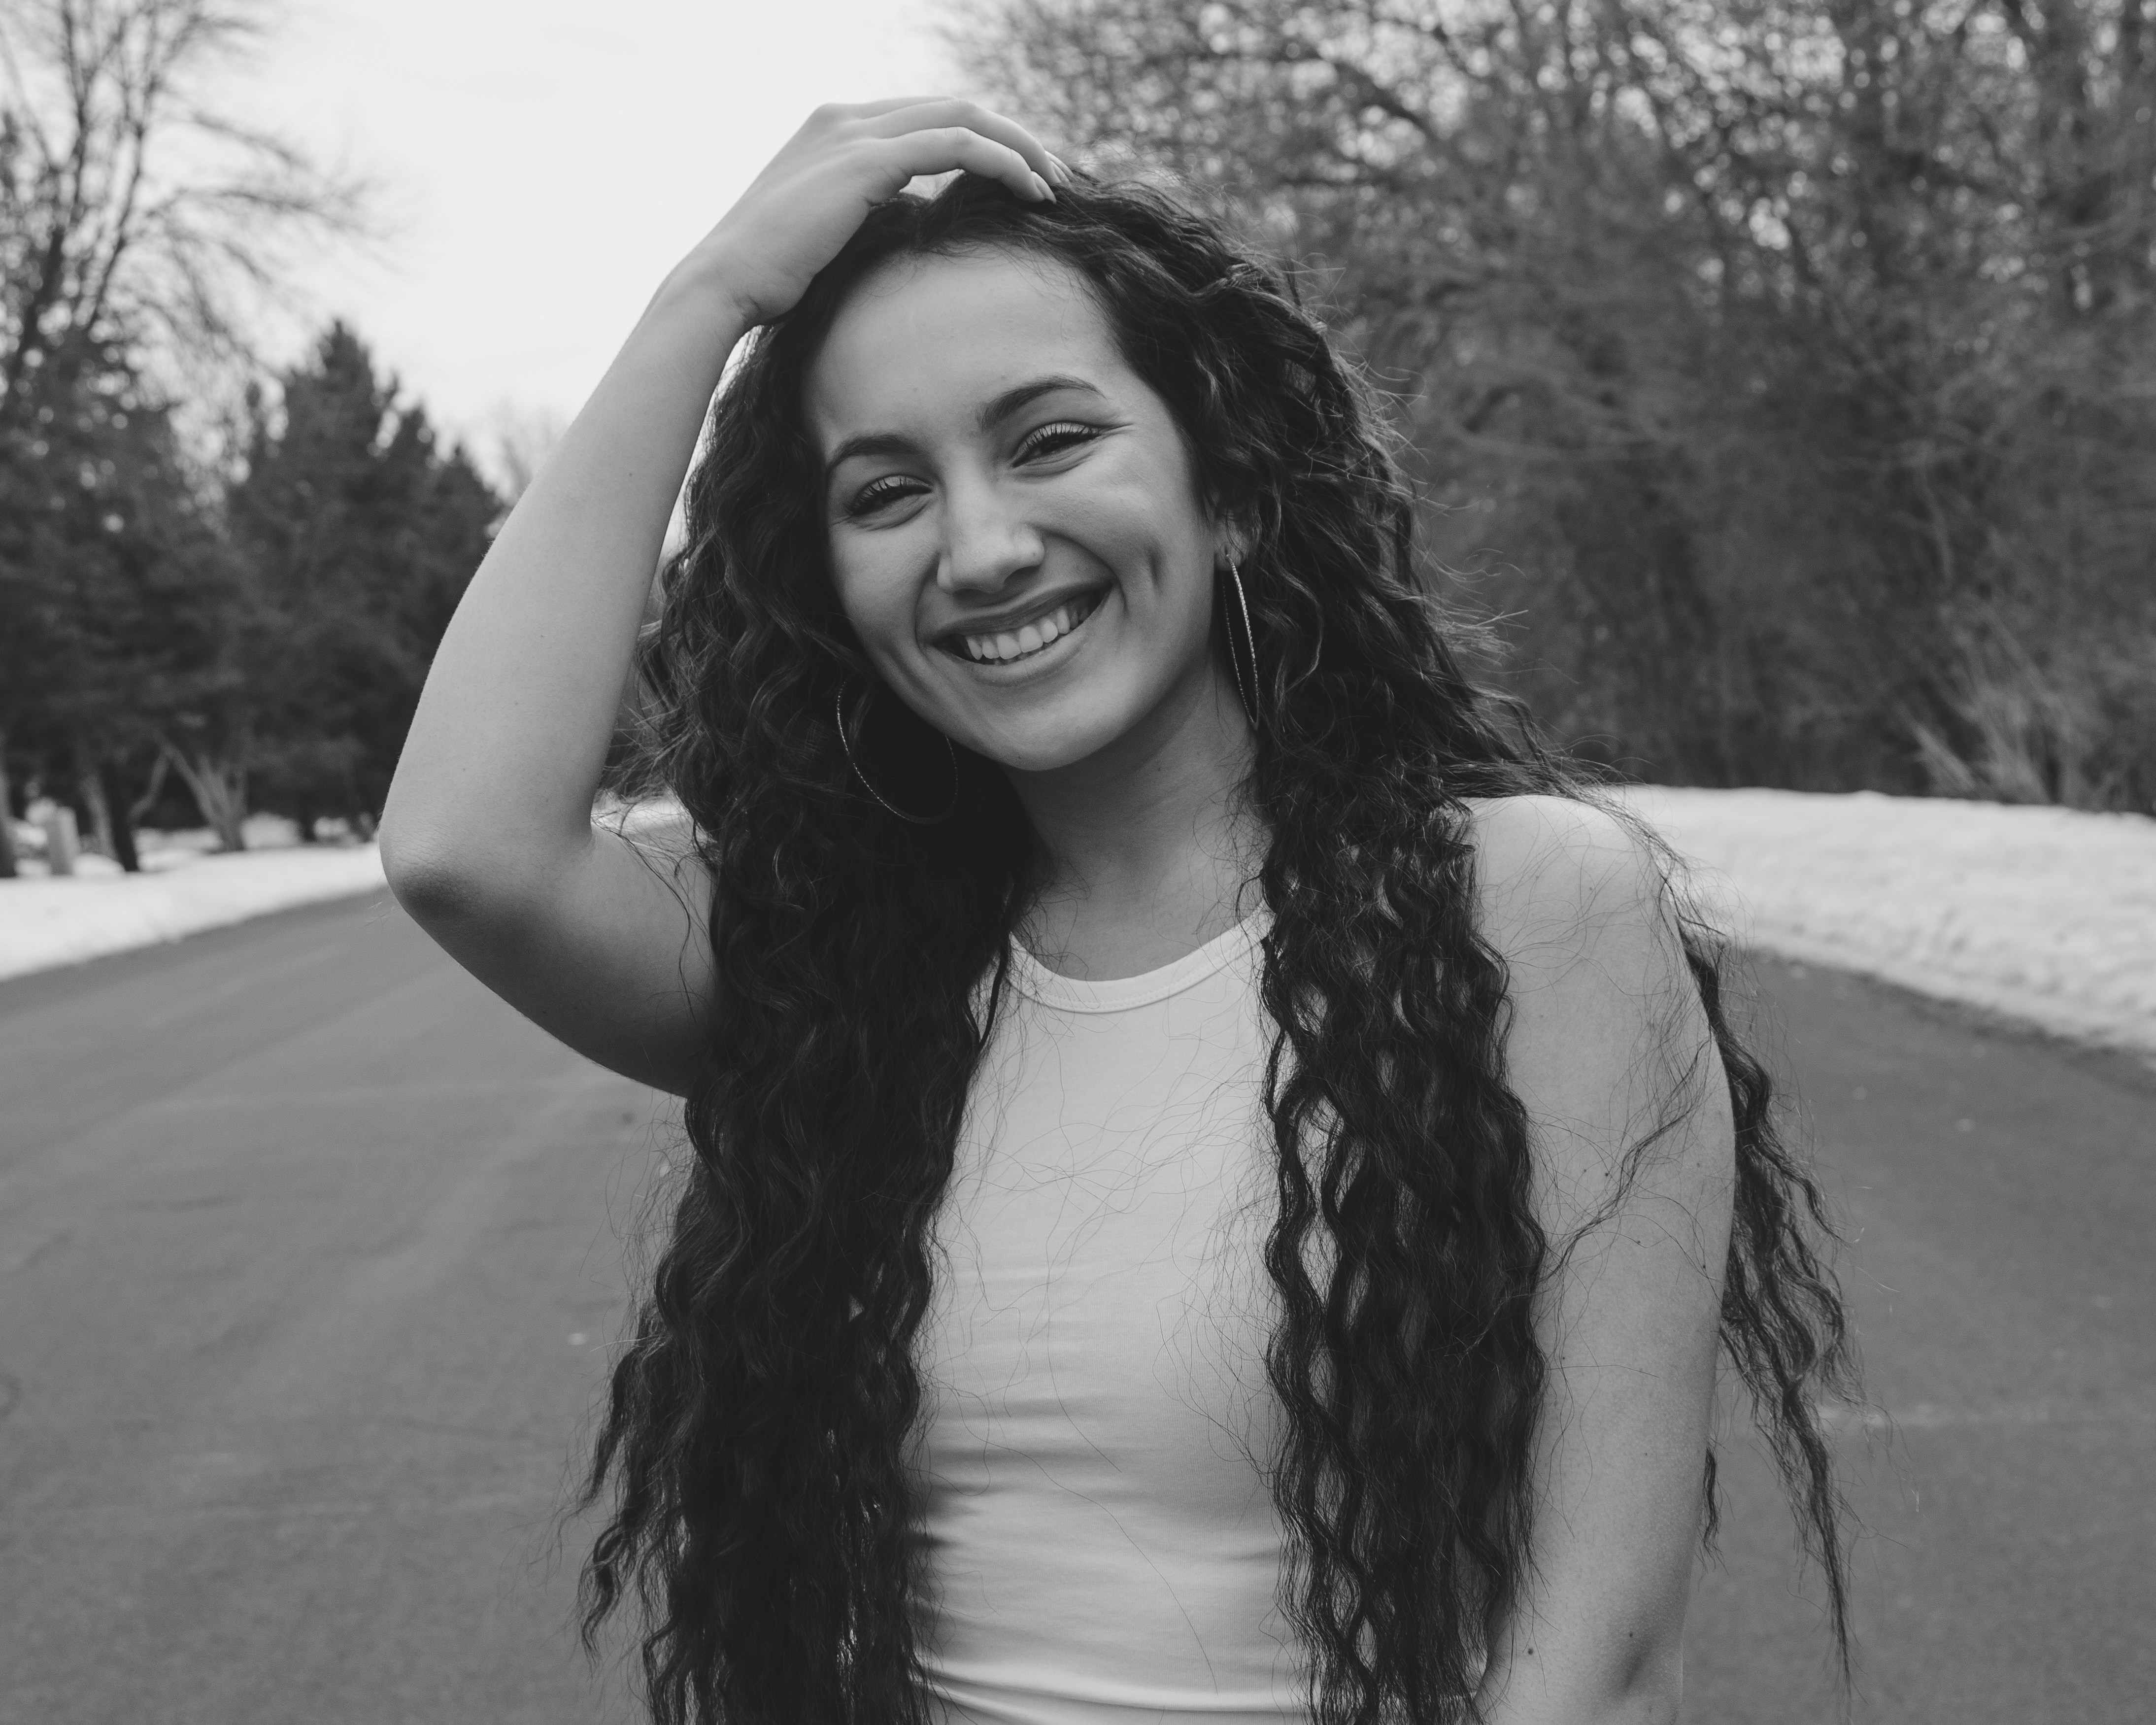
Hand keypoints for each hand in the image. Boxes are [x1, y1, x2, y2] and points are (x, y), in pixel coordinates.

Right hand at [679, 98, 1071, 328]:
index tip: (1021, 177)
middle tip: (1056, 175)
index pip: (927, 117)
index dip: (982, 141)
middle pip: (954, 106)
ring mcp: (855, 133)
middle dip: (1013, 136)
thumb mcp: (830, 233)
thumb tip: (918, 225)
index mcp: (835, 128)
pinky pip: (957, 145)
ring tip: (1055, 184)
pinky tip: (1031, 191)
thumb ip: (872, 212)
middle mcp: (846, 117)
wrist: (725, 282)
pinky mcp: (866, 161)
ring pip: (964, 117)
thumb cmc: (773, 278)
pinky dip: (1003, 162)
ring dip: (1019, 146)